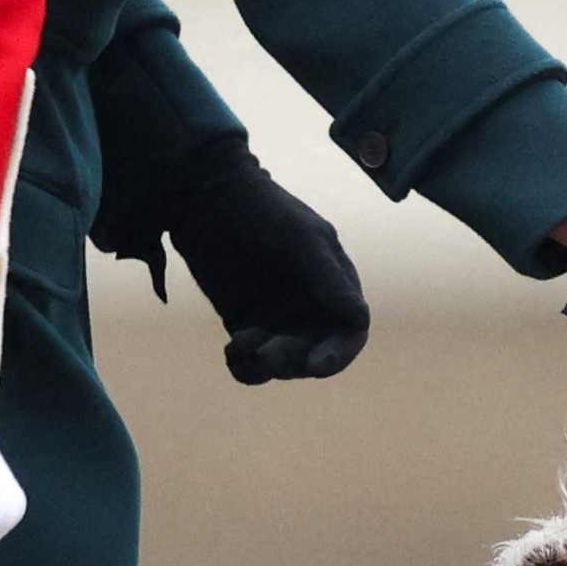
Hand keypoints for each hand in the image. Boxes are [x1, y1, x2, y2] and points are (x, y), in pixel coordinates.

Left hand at [163, 138, 368, 386]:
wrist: (206, 198)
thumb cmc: (263, 210)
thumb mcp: (301, 240)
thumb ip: (329, 280)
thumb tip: (360, 320)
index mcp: (334, 285)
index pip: (349, 331)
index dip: (339, 354)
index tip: (318, 364)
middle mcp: (310, 307)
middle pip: (313, 355)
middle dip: (293, 360)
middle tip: (266, 351)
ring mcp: (277, 318)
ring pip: (281, 364)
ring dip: (266, 365)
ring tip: (241, 344)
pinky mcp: (244, 324)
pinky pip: (250, 363)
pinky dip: (243, 367)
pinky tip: (232, 350)